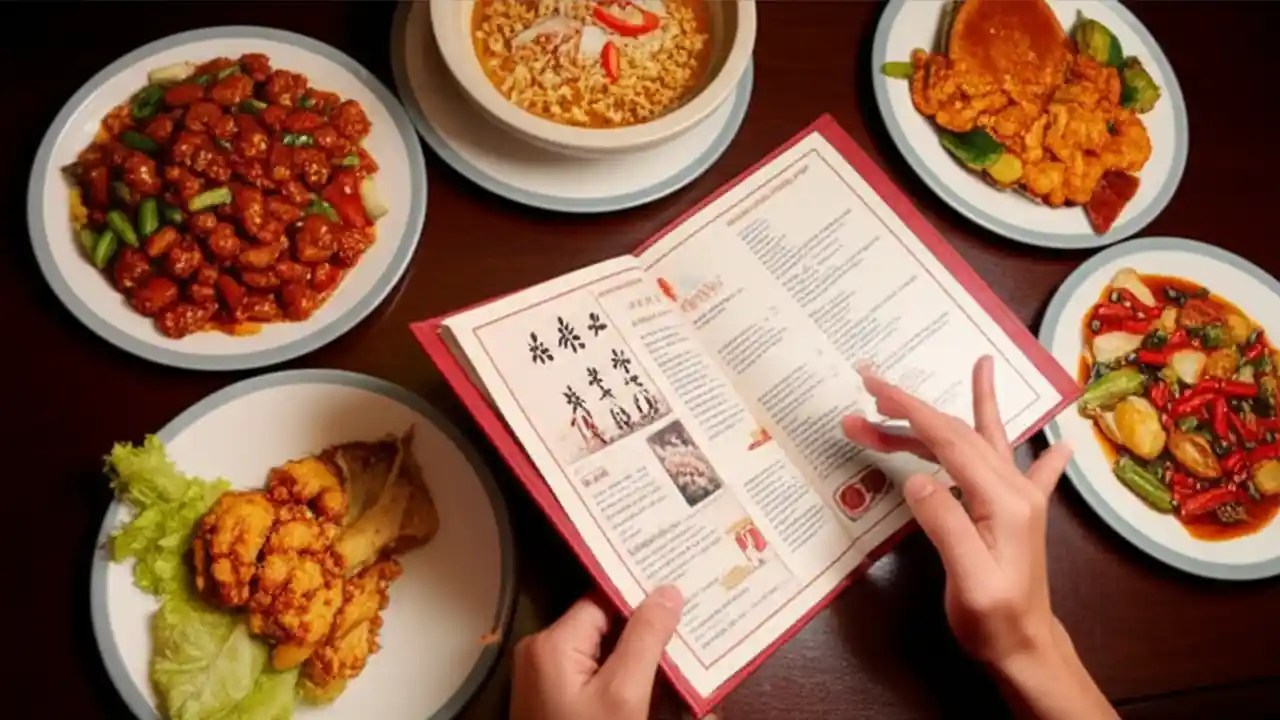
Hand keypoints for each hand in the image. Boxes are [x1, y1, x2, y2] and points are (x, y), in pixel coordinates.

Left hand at [511, 586, 683, 719]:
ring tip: (683, 654)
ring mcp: (549, 680)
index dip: (642, 597)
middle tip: (691, 622)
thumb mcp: (624, 695)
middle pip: (605, 625)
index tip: (681, 589)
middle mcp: (544, 654)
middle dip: (647, 629)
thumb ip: (646, 639)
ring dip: (641, 657)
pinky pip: (597, 676)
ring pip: (605, 652)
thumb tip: (667, 592)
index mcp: (552, 644)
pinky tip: (660, 684)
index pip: (604, 600)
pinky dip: (627, 679)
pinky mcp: (559, 701)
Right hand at [842, 357, 1115, 719]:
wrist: (1027, 649)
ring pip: (985, 440)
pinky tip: (1057, 439)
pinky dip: (1037, 449)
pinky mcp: (1017, 514)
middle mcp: (1014, 489)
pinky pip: (1026, 469)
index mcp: (1002, 498)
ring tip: (979, 367)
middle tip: (869, 391)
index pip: (949, 439)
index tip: (872, 388)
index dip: (909, 409)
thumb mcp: (968, 577)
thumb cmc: (994, 618)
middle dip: (911, 411)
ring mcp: (1019, 499)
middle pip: (958, 433)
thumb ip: (945, 523)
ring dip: (964, 411)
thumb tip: (917, 479)